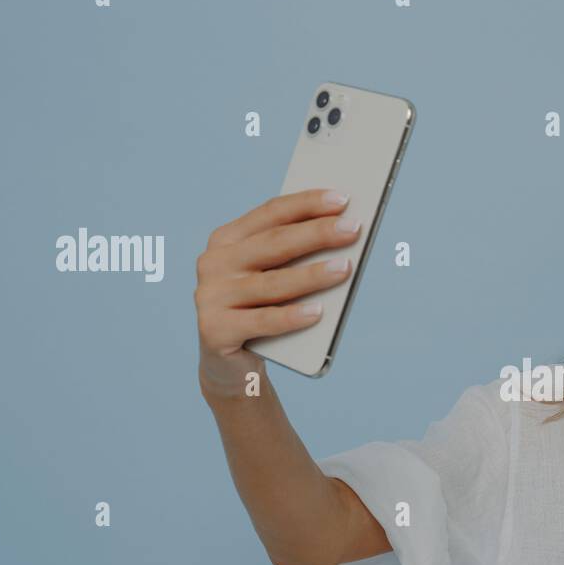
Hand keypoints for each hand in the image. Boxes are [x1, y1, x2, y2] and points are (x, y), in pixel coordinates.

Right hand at [194, 188, 360, 398]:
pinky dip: (291, 317)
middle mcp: (213, 262)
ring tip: (346, 268)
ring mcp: (210, 296)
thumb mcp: (275, 278)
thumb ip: (295, 257)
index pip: (271, 213)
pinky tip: (319, 312)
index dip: (307, 204)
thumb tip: (342, 239)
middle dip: (317, 234)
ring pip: (272, 283)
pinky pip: (261, 321)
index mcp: (228, 239)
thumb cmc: (263, 310)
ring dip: (312, 275)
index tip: (343, 199)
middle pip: (274, 244)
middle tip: (353, 229)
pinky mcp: (214, 330)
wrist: (232, 365)